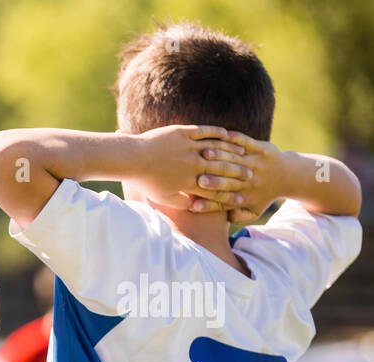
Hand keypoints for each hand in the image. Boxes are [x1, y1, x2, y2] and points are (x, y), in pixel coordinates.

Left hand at [130, 125, 250, 212]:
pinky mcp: (183, 132)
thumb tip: (196, 206)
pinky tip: (227, 134)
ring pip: (216, 148)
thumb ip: (182, 202)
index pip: (216, 186)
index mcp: (189, 181)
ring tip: (243, 152)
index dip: (230, 190)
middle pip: (221, 167)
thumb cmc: (146, 182)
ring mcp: (188, 147)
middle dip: (238, 170)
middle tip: (252, 172)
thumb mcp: (164, 198)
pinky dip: (217, 133)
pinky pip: (205, 132)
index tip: (243, 193)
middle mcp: (192, 164)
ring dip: (232, 150)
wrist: (132, 159)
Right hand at [190, 131, 284, 222]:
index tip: (193, 206)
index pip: (223, 202)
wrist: (288, 176)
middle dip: (215, 181)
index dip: (208, 204)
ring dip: (220, 156)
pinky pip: (247, 143)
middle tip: (199, 180)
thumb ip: (237, 216)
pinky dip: (236, 139)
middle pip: (229, 182)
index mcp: (245, 197)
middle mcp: (251, 182)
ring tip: (204, 154)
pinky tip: (222, 136)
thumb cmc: (264, 195)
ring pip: (236, 160)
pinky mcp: (263, 149)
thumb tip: (220, 219)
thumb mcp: (254, 211)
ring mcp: (257, 164)